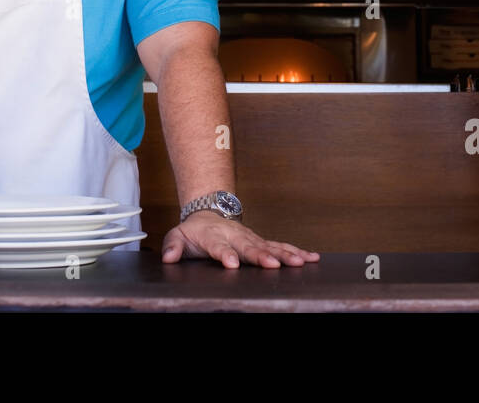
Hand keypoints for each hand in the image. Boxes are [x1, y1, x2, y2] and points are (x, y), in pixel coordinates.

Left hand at [161, 211, 320, 268]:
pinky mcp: (261, 241)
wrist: (209, 212)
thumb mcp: (176, 236)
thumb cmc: (194, 230)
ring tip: (300, 263)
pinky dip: (296, 251)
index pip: (219, 247)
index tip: (232, 264)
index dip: (226, 255)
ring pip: (269, 246)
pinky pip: (280, 246)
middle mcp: (235, 236)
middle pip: (249, 247)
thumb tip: (168, 257)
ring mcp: (250, 238)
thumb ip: (172, 246)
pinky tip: (311, 258)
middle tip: (273, 265)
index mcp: (214, 237)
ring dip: (285, 254)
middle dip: (261, 256)